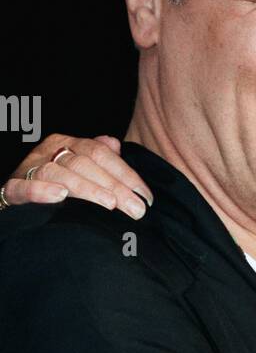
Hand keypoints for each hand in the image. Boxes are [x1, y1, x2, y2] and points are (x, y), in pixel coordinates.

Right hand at [2, 134, 151, 219]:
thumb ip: (98, 158)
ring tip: (110, 205)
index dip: (125, 173)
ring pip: (59, 172)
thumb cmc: (52, 184)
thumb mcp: (78, 168)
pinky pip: (23, 188)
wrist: (14, 200)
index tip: (145, 196)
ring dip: (87, 189)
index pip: (100, 152)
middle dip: (114, 186)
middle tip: (136, 209)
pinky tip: (60, 196)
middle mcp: (48, 152)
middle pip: (84, 163)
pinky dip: (42, 191)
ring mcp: (29, 169)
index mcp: (66, 143)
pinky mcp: (11, 189)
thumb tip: (116, 144)